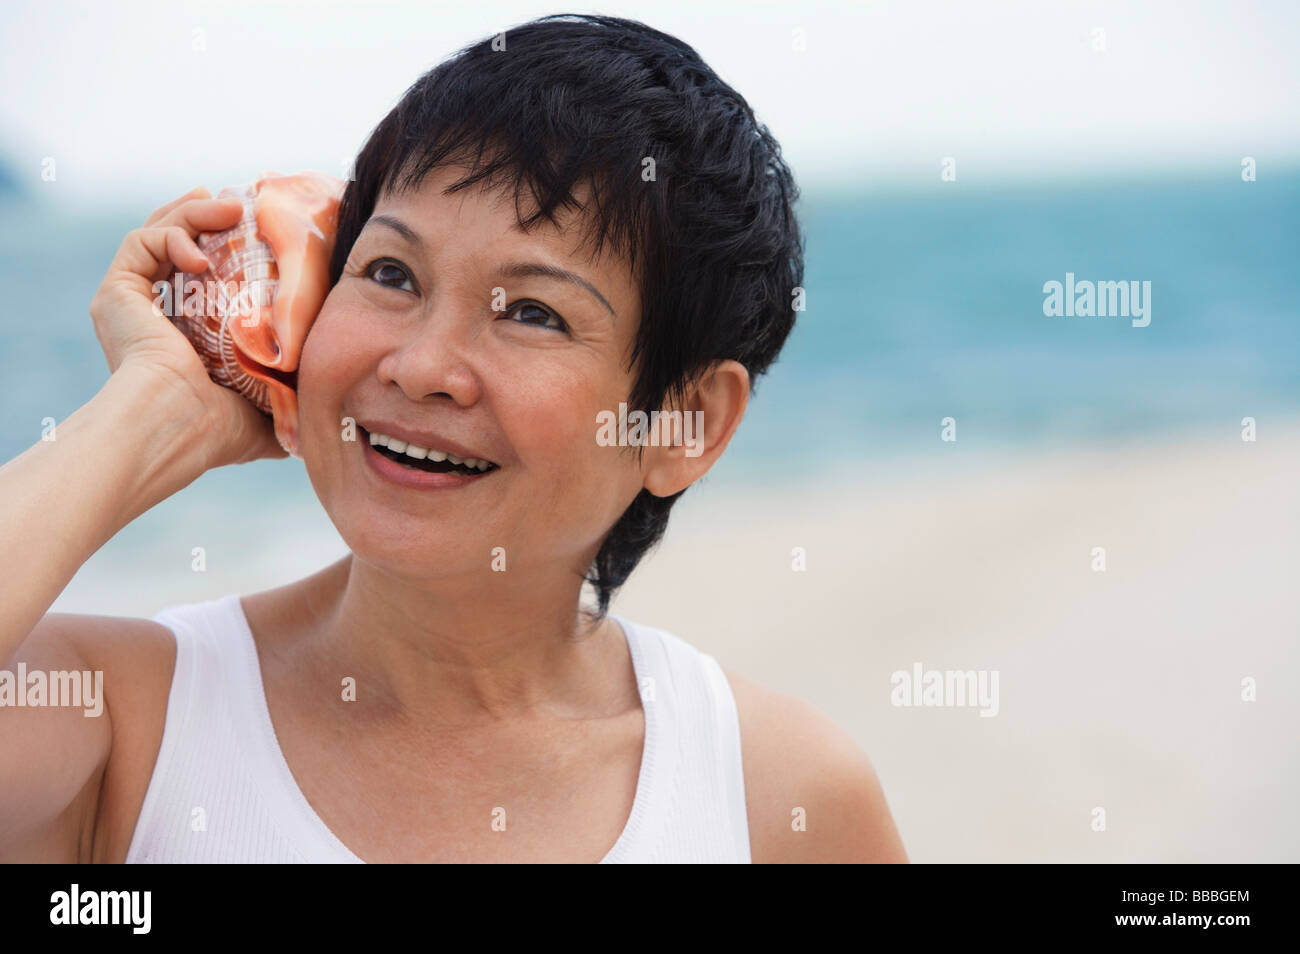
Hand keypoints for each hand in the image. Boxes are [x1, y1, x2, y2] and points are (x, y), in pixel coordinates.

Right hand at [88, 186, 288, 467]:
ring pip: (157, 234)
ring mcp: (131, 302)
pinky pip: (141, 243)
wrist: (178, 426)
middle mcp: (152, 315)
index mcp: (182, 336)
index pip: (198, 276)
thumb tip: (329, 408)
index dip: (222, 246)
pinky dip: (172, 235)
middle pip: (176, 245)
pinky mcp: (116, 293)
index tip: (250, 227)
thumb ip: (292, 403)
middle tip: (238, 206)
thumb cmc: (220, 428)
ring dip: (194, 214)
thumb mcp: (269, 412)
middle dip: (206, 217)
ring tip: (231, 210)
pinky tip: (202, 255)